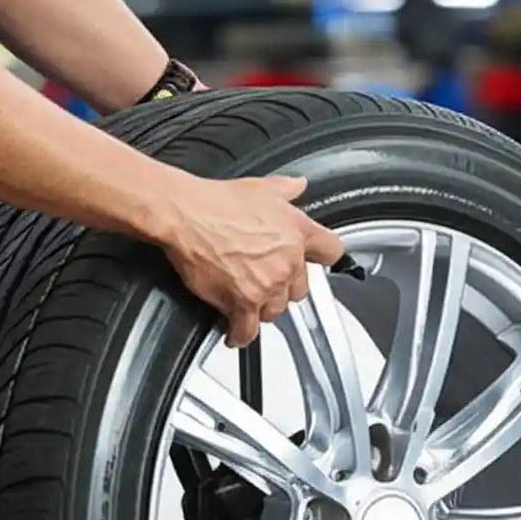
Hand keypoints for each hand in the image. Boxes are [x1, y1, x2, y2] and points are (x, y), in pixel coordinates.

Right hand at [158, 175, 343, 346]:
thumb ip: (287, 190)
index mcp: (298, 232)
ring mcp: (268, 284)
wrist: (188, 215)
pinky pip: (248, 329)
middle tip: (267, 280)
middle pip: (301, 289)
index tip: (315, 263)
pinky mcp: (244, 302)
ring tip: (248, 300)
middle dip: (285, 287)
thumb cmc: (219, 202)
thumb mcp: (263, 188)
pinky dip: (241, 334)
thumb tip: (298, 185)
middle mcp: (288, 261)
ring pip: (276, 310)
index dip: (321, 259)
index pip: (332, 252)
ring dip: (263, 307)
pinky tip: (236, 332)